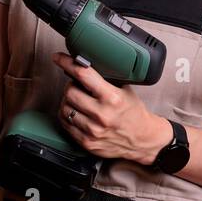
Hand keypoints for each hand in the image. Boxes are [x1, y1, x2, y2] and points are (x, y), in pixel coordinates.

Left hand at [51, 51, 172, 165]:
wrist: (142, 140)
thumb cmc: (134, 114)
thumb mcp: (125, 90)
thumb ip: (105, 79)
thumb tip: (83, 65)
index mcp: (112, 98)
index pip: (83, 75)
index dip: (67, 63)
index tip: (59, 58)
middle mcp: (102, 114)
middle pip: (70, 91)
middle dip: (71, 85)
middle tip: (78, 86)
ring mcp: (93, 130)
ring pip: (65, 108)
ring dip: (68, 101)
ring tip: (78, 101)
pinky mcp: (87, 142)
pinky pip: (66, 124)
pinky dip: (67, 116)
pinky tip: (76, 113)